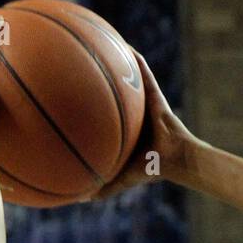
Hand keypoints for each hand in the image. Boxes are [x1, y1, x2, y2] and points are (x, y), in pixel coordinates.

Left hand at [91, 50, 198, 199]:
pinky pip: (144, 74)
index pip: (103, 112)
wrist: (175, 160)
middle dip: (98, 75)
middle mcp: (131, 111)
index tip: (68, 92)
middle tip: (76, 62)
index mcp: (123, 128)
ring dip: (116, 59)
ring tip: (99, 42)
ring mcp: (143, 102)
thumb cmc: (152, 169)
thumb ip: (104, 187)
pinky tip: (123, 46)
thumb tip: (80, 199)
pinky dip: (135, 60)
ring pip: (128, 77)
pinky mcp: (155, 96)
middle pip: (112, 89)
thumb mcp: (122, 178)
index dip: (88, 102)